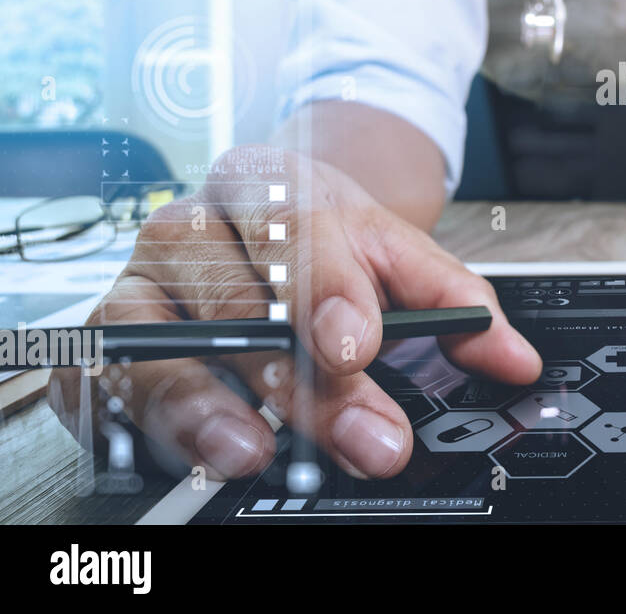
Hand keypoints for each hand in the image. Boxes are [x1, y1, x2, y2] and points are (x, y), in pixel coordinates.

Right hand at [50, 145, 541, 480]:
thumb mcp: (397, 254)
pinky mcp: (104, 342)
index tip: (356, 345)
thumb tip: (513, 356)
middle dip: (296, 374)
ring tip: (255, 451)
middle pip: (234, 297)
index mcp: (263, 183)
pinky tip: (184, 453)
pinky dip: (136, 422)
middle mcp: (188, 227)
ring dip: (204, 405)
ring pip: (155, 342)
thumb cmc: (324, 243)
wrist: (265, 222)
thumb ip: (454, 301)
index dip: (323, 287)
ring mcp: (138, 284)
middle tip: (357, 434)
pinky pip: (101, 381)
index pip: (289, 225)